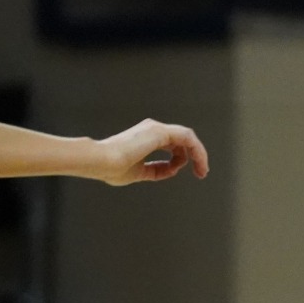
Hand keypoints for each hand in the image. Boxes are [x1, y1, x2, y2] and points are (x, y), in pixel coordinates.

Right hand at [92, 119, 210, 185]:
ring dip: (199, 154)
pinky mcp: (159, 132)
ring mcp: (155, 129)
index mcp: (146, 138)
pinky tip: (199, 163)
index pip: (172, 145)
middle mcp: (151, 130)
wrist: (101, 162)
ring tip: (202, 171)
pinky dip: (197, 150)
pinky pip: (187, 138)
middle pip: (182, 140)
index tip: (189, 172)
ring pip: (187, 138)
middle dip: (195, 156)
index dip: (182, 159)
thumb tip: (171, 171)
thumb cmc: (112, 167)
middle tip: (202, 173)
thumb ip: (155, 170)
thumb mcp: (140, 172)